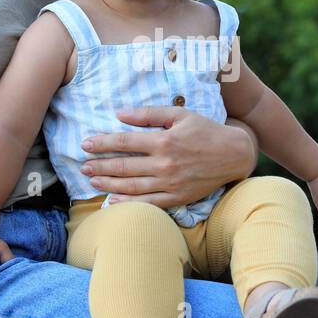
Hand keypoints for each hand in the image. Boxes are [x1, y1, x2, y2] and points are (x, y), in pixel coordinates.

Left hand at [79, 108, 250, 209]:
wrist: (234, 154)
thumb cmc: (205, 130)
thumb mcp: (179, 114)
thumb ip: (149, 114)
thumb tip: (119, 114)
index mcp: (164, 140)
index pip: (125, 141)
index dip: (102, 143)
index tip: (85, 144)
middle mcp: (165, 163)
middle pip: (124, 166)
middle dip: (100, 165)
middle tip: (83, 166)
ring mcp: (171, 183)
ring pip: (132, 186)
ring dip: (109, 184)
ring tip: (92, 181)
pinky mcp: (178, 197)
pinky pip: (148, 203)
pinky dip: (128, 203)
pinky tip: (112, 201)